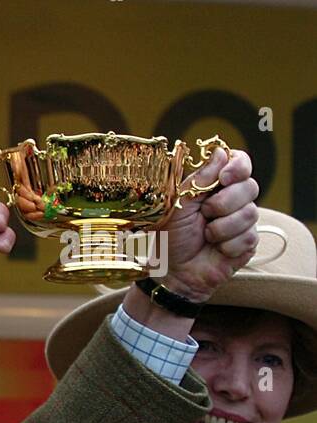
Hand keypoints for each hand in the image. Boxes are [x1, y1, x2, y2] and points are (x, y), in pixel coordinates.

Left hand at [158, 148, 259, 301]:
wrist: (173, 270)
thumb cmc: (171, 236)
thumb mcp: (178, 204)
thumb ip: (200, 179)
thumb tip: (220, 152)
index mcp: (215, 186)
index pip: (240, 163)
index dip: (238, 166)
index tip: (224, 177)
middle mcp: (233, 199)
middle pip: (250, 186)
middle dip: (224, 202)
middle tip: (205, 213)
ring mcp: (243, 221)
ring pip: (250, 213)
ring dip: (221, 227)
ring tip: (206, 235)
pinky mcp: (249, 242)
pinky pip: (249, 236)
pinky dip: (227, 245)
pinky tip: (216, 249)